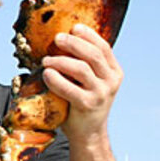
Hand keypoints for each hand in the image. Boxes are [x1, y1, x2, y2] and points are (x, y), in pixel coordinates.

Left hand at [41, 23, 122, 144]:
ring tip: (46, 61)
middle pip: (93, 54)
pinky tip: (46, 74)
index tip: (74, 27)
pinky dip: (56, 79)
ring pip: (82, 68)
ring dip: (61, 61)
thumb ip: (82, 64)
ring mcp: (102, 94)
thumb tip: (61, 41)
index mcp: (114, 71)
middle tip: (57, 38)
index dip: (88, 35)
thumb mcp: (87, 81)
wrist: (86, 133)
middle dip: (73, 43)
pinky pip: (70, 88)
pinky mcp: (88, 105)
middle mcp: (111, 81)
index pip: (103, 47)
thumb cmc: (81, 102)